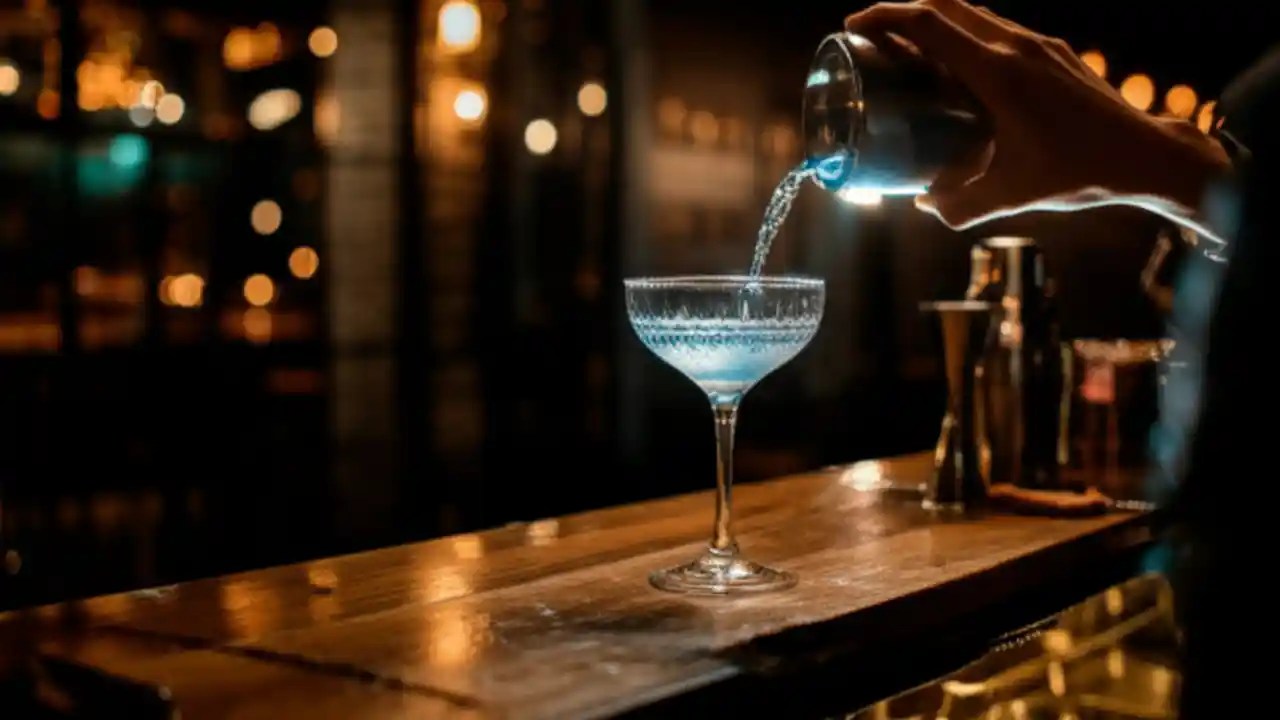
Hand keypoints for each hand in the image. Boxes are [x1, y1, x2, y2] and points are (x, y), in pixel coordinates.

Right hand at [845, 0, 1230, 231]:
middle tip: (872, 33)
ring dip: (936, 20)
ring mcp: (1040, 45)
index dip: (886, 17)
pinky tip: (959, 66)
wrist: (1145, 155)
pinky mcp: (1055, 52)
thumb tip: (924, 204)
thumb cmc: (1079, 173)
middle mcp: (1018, 47)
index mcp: (999, 74)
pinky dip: (966, 35)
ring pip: (975, 14)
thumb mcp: (1010, 196)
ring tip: (909, 46)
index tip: (855, 25)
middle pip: (946, 6)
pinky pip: (999, 29)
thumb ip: (959, 205)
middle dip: (902, 11)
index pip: (930, 24)